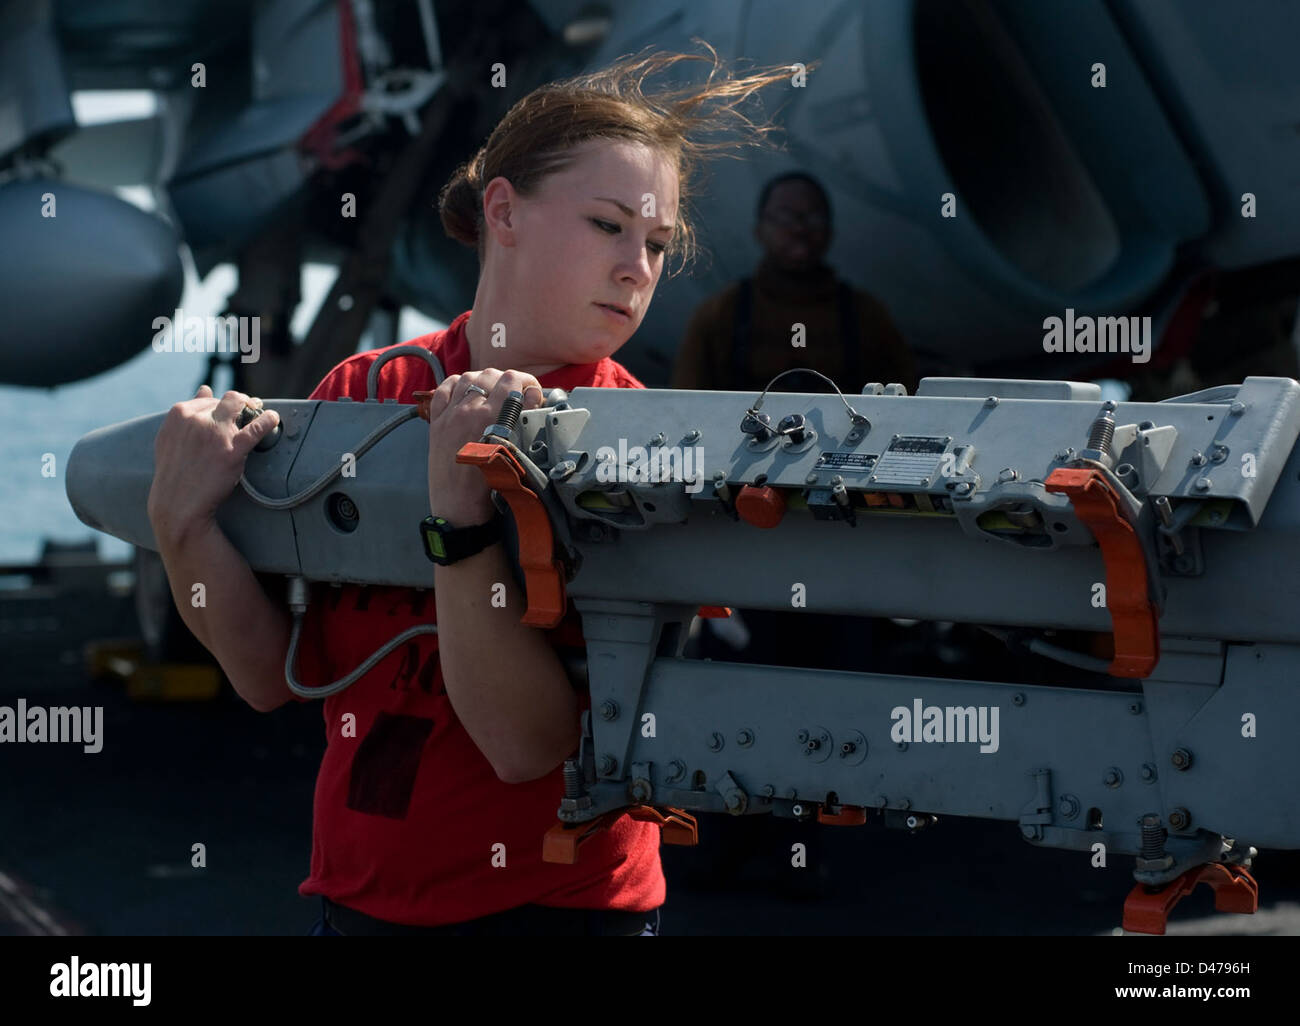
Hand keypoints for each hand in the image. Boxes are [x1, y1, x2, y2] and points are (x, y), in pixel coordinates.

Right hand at [147, 384, 280, 544]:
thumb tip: (204, 389)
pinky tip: (274, 419)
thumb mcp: (173, 437)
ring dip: (253, 407)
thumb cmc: (176, 471)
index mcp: (180, 413)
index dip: (223, 406)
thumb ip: (188, 412)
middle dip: (241, 403)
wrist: (178, 502)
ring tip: (260, 412)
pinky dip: (268, 420)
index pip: (210, 399)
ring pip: (241, 405)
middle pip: (228, 399)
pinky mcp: (232, 449)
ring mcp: (215, 433)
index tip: (232, 413)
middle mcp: (197, 419)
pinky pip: (256, 428)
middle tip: (249, 410)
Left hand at [425, 369, 544, 523]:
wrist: (459, 506)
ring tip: (490, 393)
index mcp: (490, 417)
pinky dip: (455, 385)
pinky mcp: (437, 422)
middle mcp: (467, 410)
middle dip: (506, 380)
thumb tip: (531, 395)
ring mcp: (450, 414)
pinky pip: (443, 390)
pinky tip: (464, 392)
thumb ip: (523, 417)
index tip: (530, 390)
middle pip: (489, 375)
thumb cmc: (489, 486)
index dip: (525, 381)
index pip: (510, 380)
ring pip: (467, 377)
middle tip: (513, 394)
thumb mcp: (514, 450)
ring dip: (482, 380)